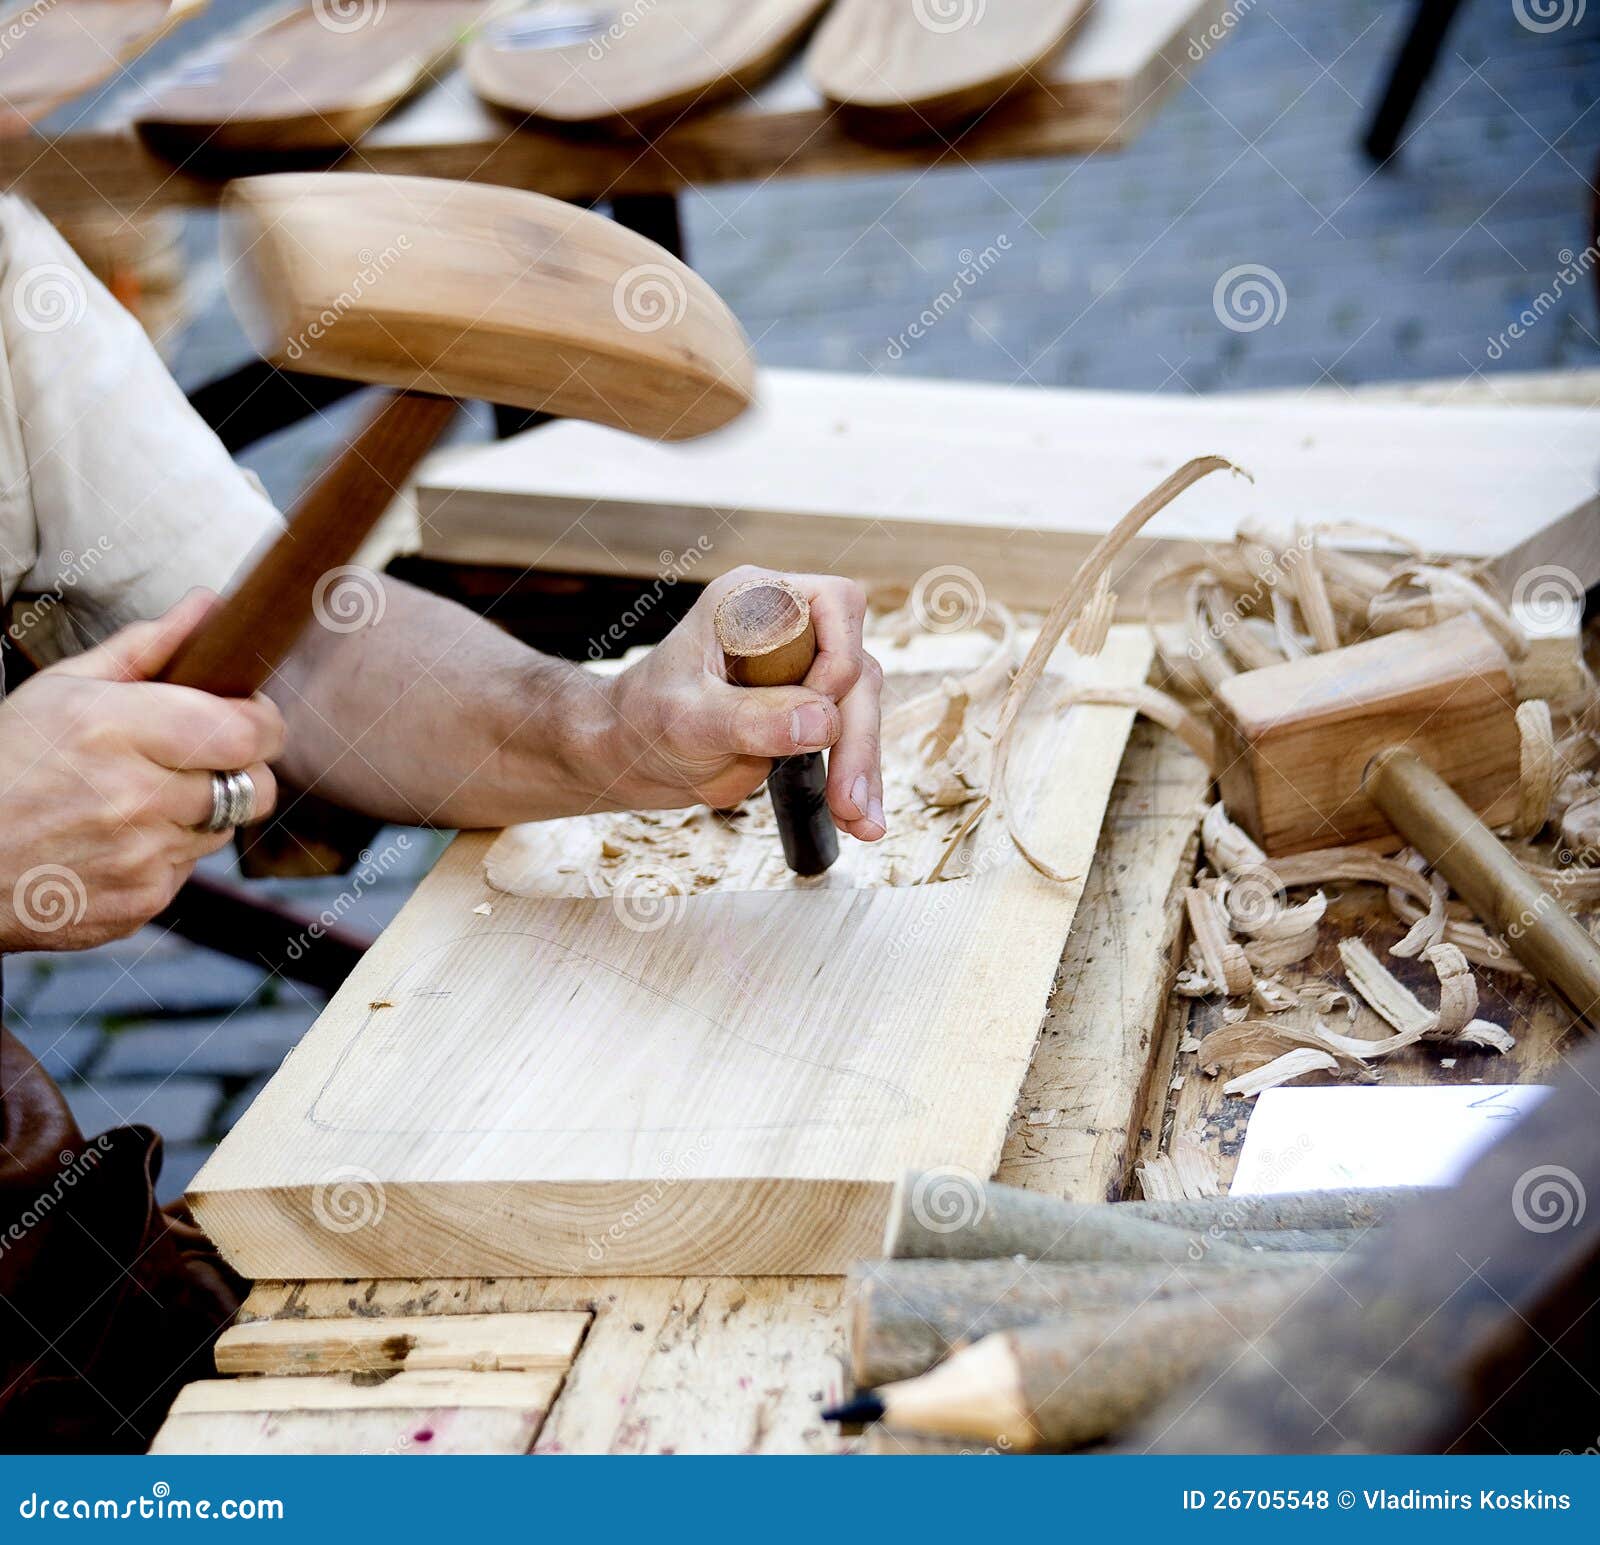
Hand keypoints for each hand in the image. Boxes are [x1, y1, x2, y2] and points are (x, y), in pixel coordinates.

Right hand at [0, 592, 283, 951]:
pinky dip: (166, 852)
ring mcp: (140, 855)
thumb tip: (212, 605)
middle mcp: (134, 796)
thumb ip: (148, 647)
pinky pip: (189, 869)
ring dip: (201, 811)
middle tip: (202, 758)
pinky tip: (118, 838)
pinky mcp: (141, 901)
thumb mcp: (65, 688)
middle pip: (256, 786)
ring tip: (140, 798)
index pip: (249, 733)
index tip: (249, 717)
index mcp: (116, 729)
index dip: (262, 724)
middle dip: (241, 769)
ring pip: (225, 828)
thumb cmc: (8, 762)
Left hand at [597, 567, 885, 841]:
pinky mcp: (806, 712)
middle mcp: (787, 627)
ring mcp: (800, 671)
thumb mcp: (688, 721)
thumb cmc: (640, 722)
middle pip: (856, 667)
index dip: (836, 659)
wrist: (627, 759)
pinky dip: (856, 780)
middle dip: (856, 737)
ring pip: (859, 708)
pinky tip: (858, 821)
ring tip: (859, 822)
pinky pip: (849, 739)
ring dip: (863, 766)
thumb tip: (824, 723)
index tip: (811, 715)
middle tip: (848, 799)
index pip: (834, 604)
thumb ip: (751, 719)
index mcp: (754, 601)